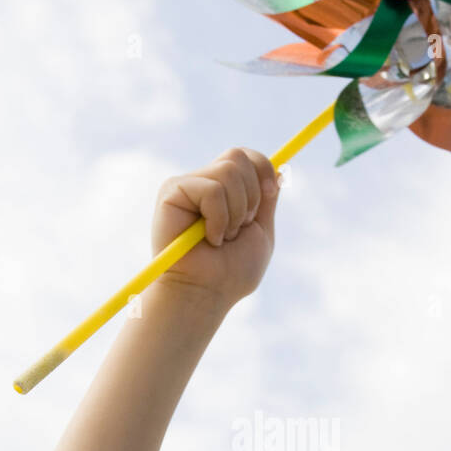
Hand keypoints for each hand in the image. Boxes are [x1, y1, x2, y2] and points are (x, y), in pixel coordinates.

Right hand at [149, 146, 281, 310]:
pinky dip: (219, 218)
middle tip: (238, 228)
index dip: (264, 169)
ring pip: (228, 171)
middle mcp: (203, 183)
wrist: (205, 294)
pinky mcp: (172, 192)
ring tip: (221, 238)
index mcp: (224, 190)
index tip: (269, 195)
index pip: (247, 156)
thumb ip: (267, 199)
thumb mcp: (260, 232)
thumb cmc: (230, 273)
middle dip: (251, 196)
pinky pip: (212, 190)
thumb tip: (279, 169)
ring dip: (235, 212)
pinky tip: (208, 238)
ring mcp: (186, 185)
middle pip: (238, 156)